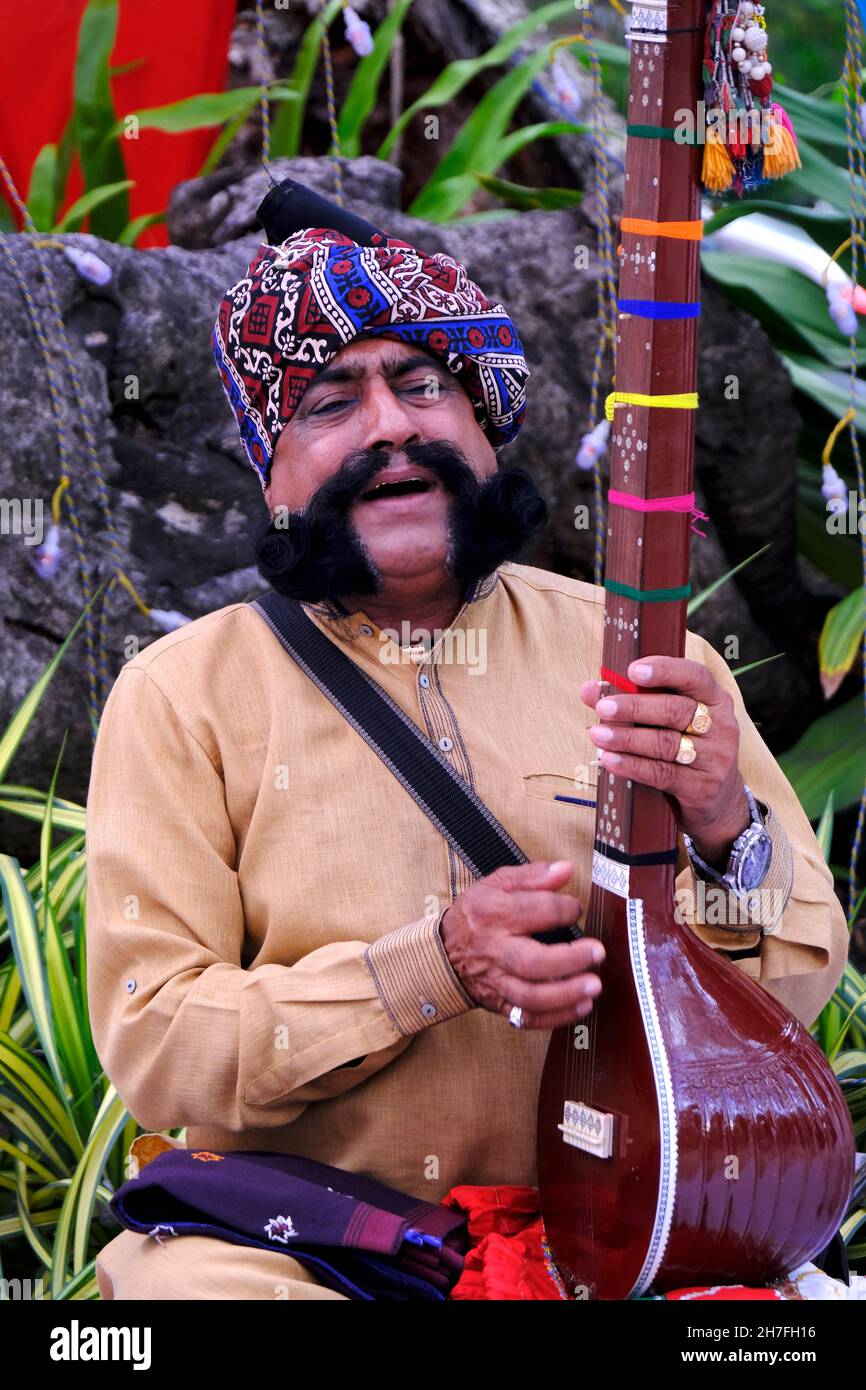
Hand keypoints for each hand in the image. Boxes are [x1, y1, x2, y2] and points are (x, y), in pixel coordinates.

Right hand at [439, 860, 604, 1029]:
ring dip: (565, 993)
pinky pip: (528, 1017)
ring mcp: (497, 981)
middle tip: (597, 952)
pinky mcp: (500, 1004)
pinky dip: (556, 1016)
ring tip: (593, 985)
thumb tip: (567, 869)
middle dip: (568, 959)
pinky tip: (581, 1006)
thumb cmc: (476, 914)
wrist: (445, 952)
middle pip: (531, 961)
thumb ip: (534, 876)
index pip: (530, 911)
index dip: (560, 909)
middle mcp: (494, 950)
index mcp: (493, 914)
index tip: (577, 909)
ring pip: (530, 996)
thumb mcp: (497, 885)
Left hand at [581, 655, 749, 867]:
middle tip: (603, 708)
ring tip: (597, 735)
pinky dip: (633, 766)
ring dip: (627, 739)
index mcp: (714, 698)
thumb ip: (631, 699)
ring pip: (666, 744)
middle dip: (634, 708)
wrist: (717, 799)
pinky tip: (610, 760)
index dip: (664, 670)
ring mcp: (715, 758)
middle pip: (675, 711)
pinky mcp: (704, 787)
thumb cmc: (685, 747)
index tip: (633, 671)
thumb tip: (589, 689)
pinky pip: (663, 774)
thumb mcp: (666, 720)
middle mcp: (721, 725)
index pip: (694, 676)